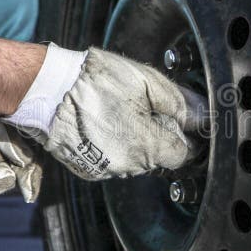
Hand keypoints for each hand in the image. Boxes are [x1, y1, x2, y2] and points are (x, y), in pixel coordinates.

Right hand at [5, 45, 195, 180]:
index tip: (175, 118)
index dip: (183, 134)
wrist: (46, 89)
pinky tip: (103, 122)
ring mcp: (104, 169)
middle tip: (143, 108)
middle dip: (158, 135)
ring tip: (118, 112)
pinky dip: (112, 145)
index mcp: (147, 146)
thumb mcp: (146, 82)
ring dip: (134, 141)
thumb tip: (203, 116)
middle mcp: (127, 165)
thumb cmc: (94, 81)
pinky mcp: (86, 169)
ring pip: (134, 160)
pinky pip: (111, 160)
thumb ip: (179, 103)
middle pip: (158, 158)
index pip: (182, 154)